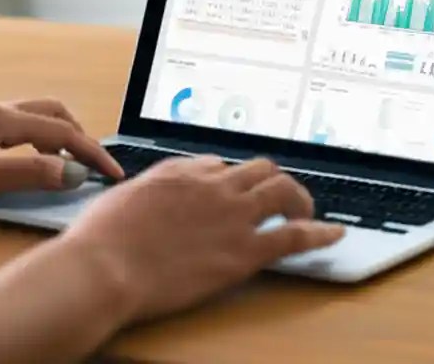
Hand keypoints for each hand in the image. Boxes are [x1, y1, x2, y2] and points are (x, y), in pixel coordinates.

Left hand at [0, 99, 123, 206]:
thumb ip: (29, 175)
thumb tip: (72, 171)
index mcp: (1, 120)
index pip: (63, 133)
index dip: (92, 155)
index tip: (114, 176)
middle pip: (53, 113)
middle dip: (80, 136)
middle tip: (94, 168)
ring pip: (34, 118)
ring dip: (59, 137)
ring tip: (70, 167)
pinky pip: (16, 128)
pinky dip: (37, 142)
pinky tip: (30, 165)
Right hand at [61, 156, 344, 321]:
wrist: (103, 268)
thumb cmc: (99, 240)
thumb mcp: (119, 199)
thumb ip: (146, 191)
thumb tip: (155, 193)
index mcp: (179, 173)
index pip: (216, 165)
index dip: (228, 178)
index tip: (233, 190)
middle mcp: (211, 186)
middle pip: (257, 169)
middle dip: (270, 180)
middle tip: (278, 197)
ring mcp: (231, 216)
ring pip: (282, 190)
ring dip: (298, 197)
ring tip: (306, 210)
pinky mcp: (244, 250)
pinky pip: (295, 235)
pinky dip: (320, 232)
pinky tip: (334, 234)